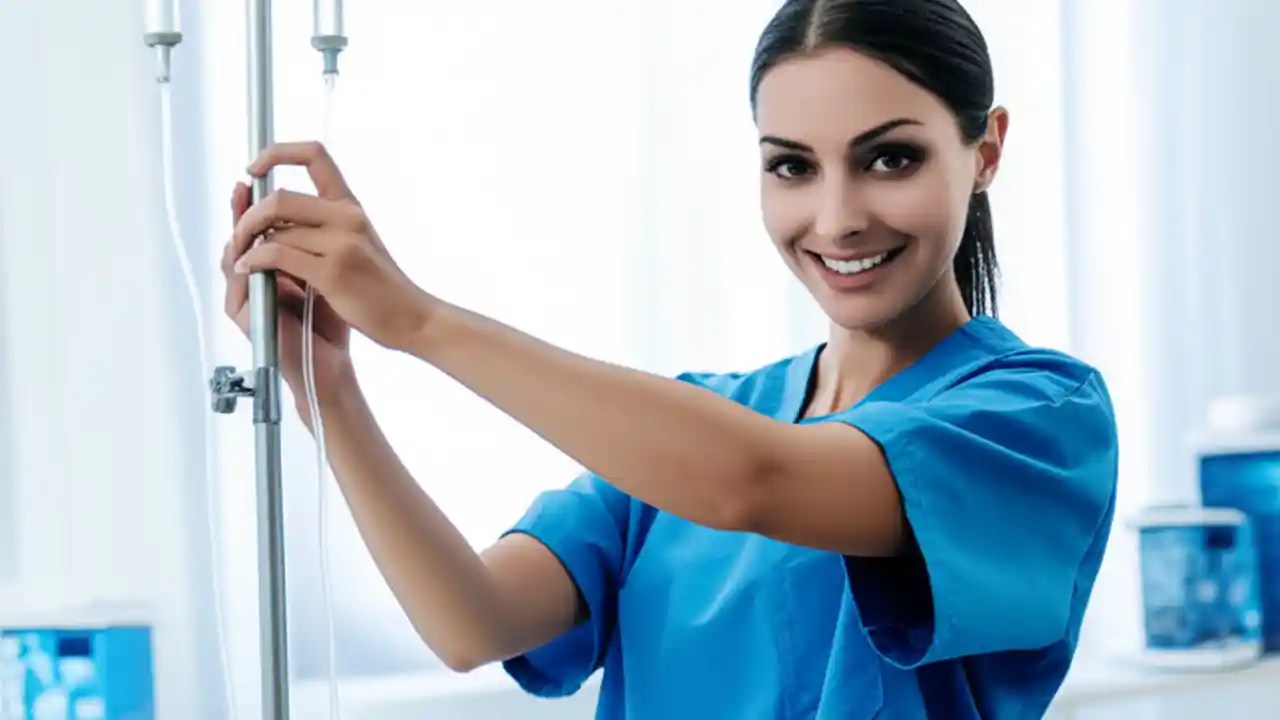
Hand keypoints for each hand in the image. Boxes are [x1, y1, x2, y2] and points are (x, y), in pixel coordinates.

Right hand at [222, 176, 353, 427]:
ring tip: (246, 214)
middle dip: (242, 210)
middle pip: (239, 234)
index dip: (254, 198)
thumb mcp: (329, 268)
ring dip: (241, 234)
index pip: (257, 224)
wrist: (333, 362)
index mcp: (276, 262)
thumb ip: (314, 240)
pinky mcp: (243, 315)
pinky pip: (237, 283)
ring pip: (232, 255)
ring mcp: (246, 295)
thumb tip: (314, 199)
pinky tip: (251, 252)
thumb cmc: (336, 316)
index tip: (257, 169)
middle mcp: (256, 276)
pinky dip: (245, 266)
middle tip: (244, 187)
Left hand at [228, 141, 440, 351]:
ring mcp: (341, 243)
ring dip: (248, 244)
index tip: (254, 168)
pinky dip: (254, 261)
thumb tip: (272, 214)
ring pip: (275, 229)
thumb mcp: (356, 243)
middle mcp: (347, 217)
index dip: (277, 152)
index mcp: (350, 206)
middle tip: (239, 235)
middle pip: (280, 197)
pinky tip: (249, 269)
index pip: (314, 155)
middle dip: (248, 216)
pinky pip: (276, 255)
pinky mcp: (333, 272)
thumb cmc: (379, 287)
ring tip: (243, 260)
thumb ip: (321, 225)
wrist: (411, 317)